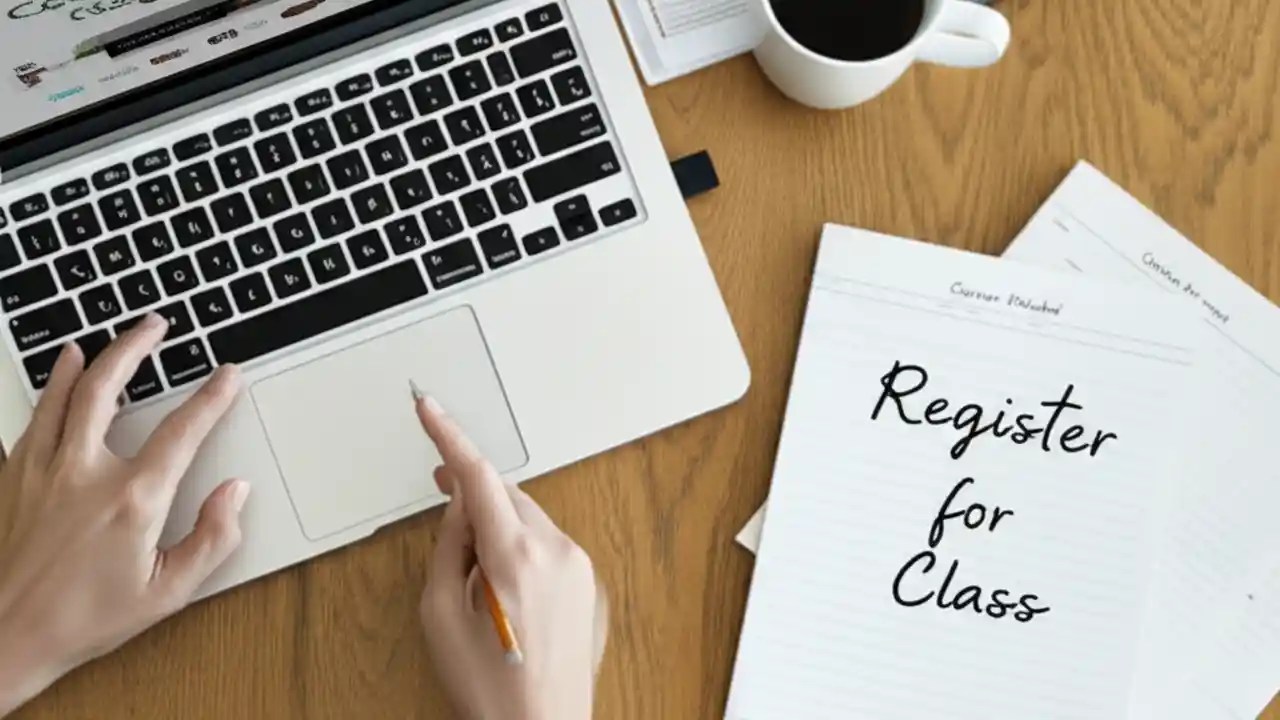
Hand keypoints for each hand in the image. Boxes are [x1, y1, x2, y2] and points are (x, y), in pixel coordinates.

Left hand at [0, 315, 248, 715]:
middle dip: (135, 348)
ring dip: (86, 363)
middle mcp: (84, 473)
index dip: (210, 398)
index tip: (226, 377)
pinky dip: (48, 394)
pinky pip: (32, 423)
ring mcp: (42, 473)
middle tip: (154, 325)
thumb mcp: (168, 593)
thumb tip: (235, 493)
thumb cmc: (85, 621)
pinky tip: (55, 383)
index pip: (182, 431)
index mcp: (132, 499)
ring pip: (63, 396)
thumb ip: (212, 538)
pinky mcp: (13, 482)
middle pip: (109, 388)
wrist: (4, 639)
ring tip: (98, 343)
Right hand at [417, 396, 606, 719]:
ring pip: (527, 517)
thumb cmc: (489, 686)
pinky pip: (546, 542)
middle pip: (505, 494)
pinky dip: (520, 548)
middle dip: (472, 499)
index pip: (477, 474)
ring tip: (477, 586)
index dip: (448, 436)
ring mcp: (578, 563)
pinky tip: (505, 592)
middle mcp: (556, 549)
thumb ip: (448, 544)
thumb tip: (458, 501)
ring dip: (497, 528)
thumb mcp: (439, 613)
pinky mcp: (588, 579)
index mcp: (515, 554)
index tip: (428, 407)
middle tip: (444, 521)